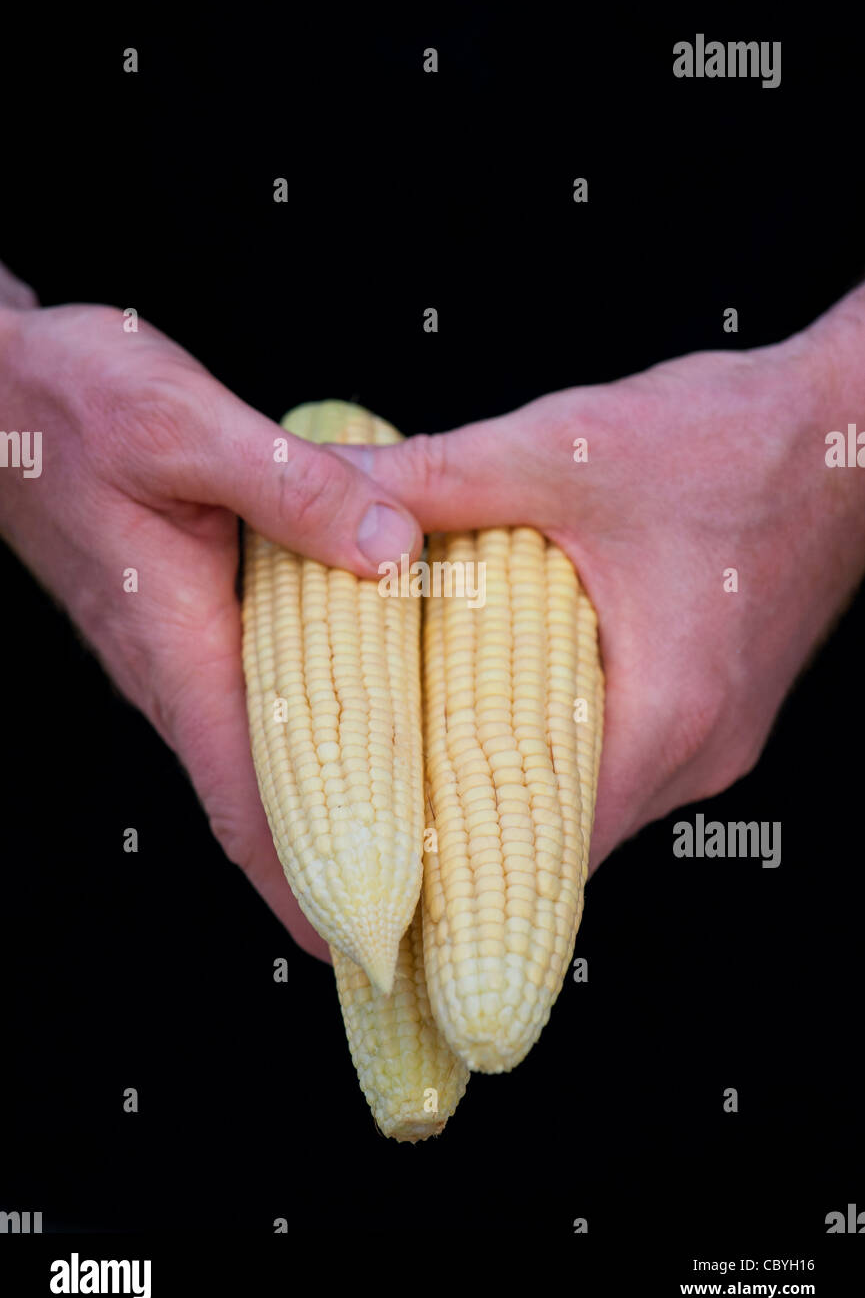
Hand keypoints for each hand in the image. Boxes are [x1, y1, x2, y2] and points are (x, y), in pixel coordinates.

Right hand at [0, 295, 421, 959]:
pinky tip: (371, 725)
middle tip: (420, 917)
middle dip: (330, 872)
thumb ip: (291, 486)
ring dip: (326, 812)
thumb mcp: (184, 423)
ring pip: (258, 762)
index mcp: (179, 650)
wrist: (0, 388)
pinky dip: (310, 740)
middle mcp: (175, 674)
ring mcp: (175, 656)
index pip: (248, 801)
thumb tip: (391, 547)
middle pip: (258, 806)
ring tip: (411, 844)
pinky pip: (255, 707)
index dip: (307, 883)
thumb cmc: (72, 402)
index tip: (369, 950)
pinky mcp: (181, 626)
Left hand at [330, 305, 864, 870]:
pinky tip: (500, 707)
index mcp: (666, 714)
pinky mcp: (719, 711)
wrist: (847, 430)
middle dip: (463, 830)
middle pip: (558, 840)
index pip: (539, 852)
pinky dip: (557, 752)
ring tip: (419, 761)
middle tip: (372, 814)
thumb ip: (430, 478)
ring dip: (511, 788)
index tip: (375, 866)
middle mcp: (698, 753)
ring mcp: (716, 739)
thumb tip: (322, 488)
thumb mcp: (560, 450)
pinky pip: (621, 762)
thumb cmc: (729, 439)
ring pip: (589, 804)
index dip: (448, 866)